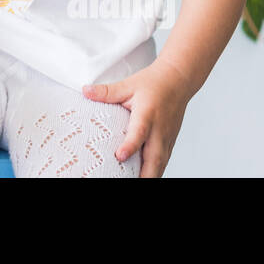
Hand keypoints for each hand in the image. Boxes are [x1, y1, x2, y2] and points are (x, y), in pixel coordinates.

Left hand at [81, 59, 192, 177]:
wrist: (178, 80)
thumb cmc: (154, 83)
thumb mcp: (128, 85)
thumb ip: (107, 92)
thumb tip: (85, 91)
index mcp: (147, 114)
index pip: (139, 132)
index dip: (130, 145)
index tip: (120, 156)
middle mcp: (159, 129)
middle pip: (155, 157)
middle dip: (146, 174)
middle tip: (132, 181)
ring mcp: (167, 137)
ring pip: (161, 163)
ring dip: (151, 175)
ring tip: (139, 183)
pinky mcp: (170, 142)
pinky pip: (164, 160)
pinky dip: (156, 171)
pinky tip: (146, 177)